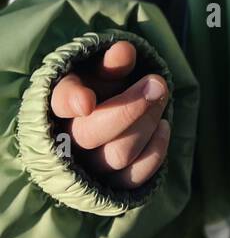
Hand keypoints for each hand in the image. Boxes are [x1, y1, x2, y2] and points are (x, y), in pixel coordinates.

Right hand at [50, 40, 170, 189]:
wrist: (100, 118)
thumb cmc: (97, 88)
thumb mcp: (100, 69)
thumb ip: (110, 62)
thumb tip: (124, 51)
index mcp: (58, 104)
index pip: (59, 102)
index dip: (71, 103)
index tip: (87, 101)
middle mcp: (67, 141)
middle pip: (93, 133)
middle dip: (131, 108)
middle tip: (157, 83)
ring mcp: (88, 168)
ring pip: (118, 154)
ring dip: (147, 123)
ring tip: (161, 96)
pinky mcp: (111, 185)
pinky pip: (133, 178)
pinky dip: (155, 152)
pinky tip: (164, 125)